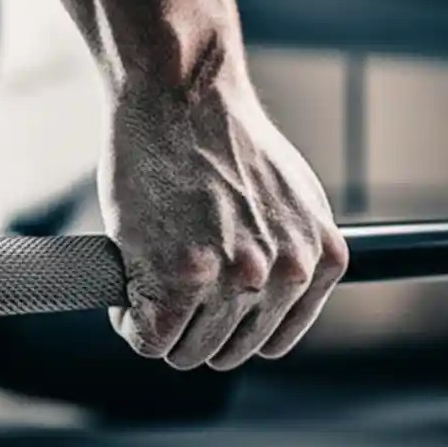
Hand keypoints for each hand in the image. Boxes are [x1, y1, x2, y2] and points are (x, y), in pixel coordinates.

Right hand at [100, 53, 347, 370]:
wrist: (184, 94)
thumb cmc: (226, 138)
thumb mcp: (292, 197)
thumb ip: (293, 250)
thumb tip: (282, 292)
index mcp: (321, 259)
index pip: (274, 340)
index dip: (232, 328)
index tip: (206, 307)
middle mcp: (287, 273)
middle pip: (228, 351)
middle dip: (193, 330)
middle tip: (167, 289)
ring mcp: (237, 277)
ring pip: (188, 353)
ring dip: (160, 328)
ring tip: (146, 278)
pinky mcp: (182, 277)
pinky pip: (149, 340)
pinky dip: (128, 323)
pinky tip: (126, 286)